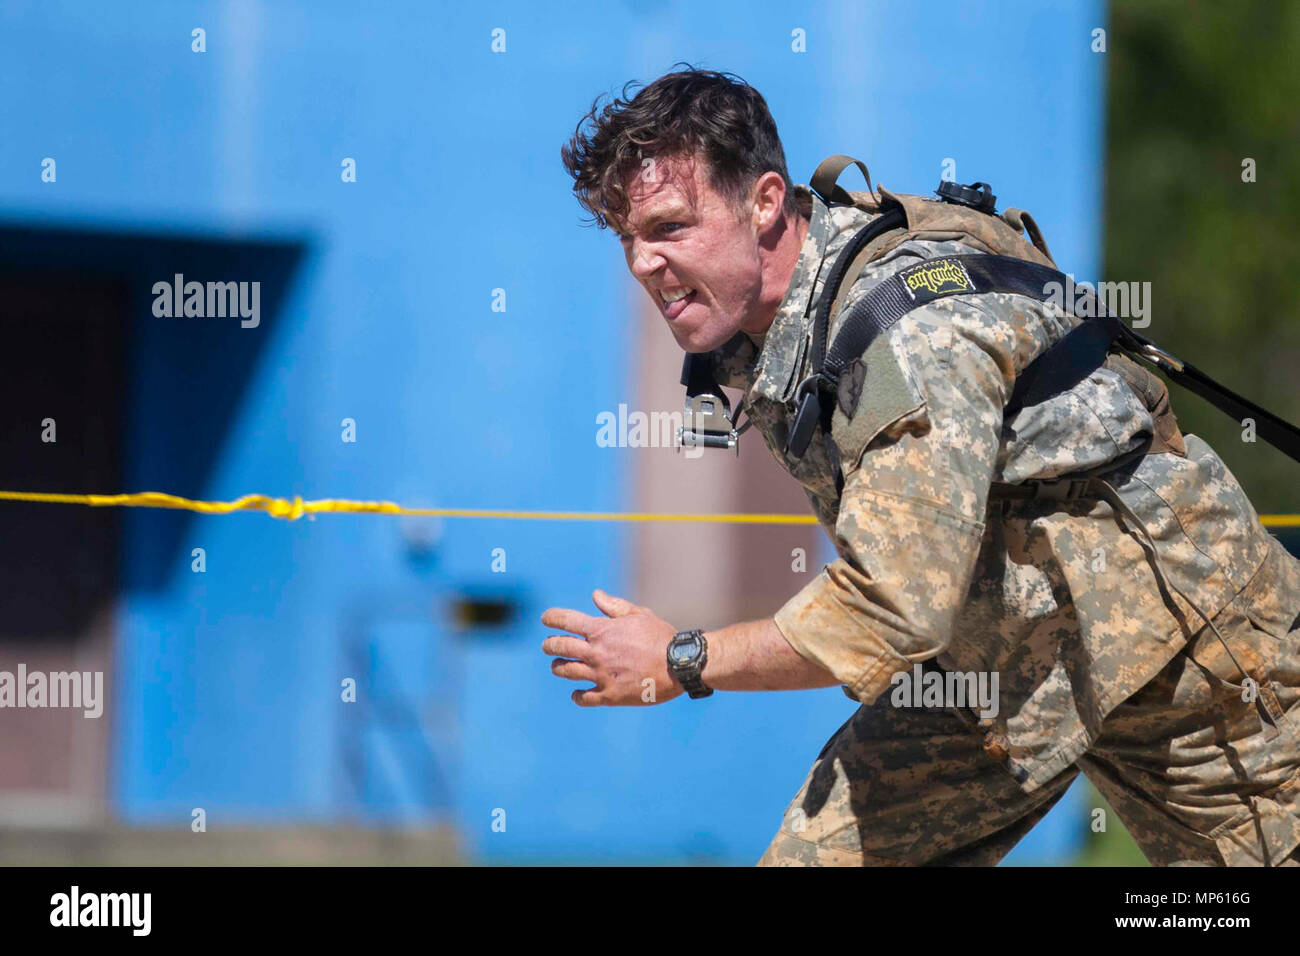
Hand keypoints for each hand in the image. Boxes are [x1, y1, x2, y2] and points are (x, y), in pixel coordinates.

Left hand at [541, 590, 681, 706]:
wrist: (678, 665)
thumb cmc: (660, 637)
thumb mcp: (639, 615)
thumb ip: (614, 606)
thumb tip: (595, 595)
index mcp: (601, 630)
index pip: (566, 620)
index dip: (551, 618)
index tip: (545, 618)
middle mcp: (596, 652)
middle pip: (559, 647)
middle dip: (549, 645)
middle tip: (548, 645)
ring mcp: (601, 675)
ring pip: (566, 671)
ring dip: (558, 667)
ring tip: (558, 666)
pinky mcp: (609, 695)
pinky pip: (583, 697)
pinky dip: (577, 695)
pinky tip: (577, 693)